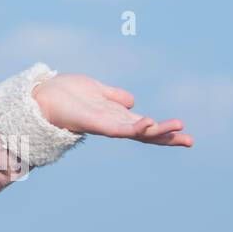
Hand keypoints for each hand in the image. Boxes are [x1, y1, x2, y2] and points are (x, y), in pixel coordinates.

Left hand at [33, 73, 192, 147]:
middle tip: (191, 141)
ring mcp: (105, 125)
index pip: (145, 125)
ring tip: (178, 128)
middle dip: (168, 138)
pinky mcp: (95, 123)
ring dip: (158, 131)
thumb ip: (114, 96)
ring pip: (136, 133)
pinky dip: (134, 126)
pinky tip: (148, 121)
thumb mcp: (96, 90)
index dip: (164, 129)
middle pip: (146, 134)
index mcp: (115, 116)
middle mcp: (113, 124)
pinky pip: (118, 128)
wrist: (41, 96)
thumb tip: (133, 101)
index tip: (185, 130)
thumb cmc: (65, 94)